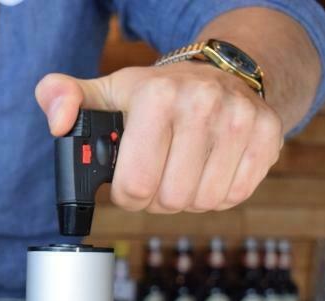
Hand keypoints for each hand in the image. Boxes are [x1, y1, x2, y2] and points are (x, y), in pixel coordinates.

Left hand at [35, 62, 283, 213]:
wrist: (219, 74)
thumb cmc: (152, 96)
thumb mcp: (105, 93)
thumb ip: (61, 98)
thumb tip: (57, 122)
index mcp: (156, 98)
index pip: (134, 186)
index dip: (127, 194)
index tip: (129, 178)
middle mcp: (201, 105)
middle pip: (169, 200)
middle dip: (155, 199)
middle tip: (157, 174)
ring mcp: (239, 120)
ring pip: (203, 202)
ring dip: (186, 198)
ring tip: (181, 171)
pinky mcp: (268, 136)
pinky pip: (235, 196)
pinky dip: (217, 195)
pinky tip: (208, 170)